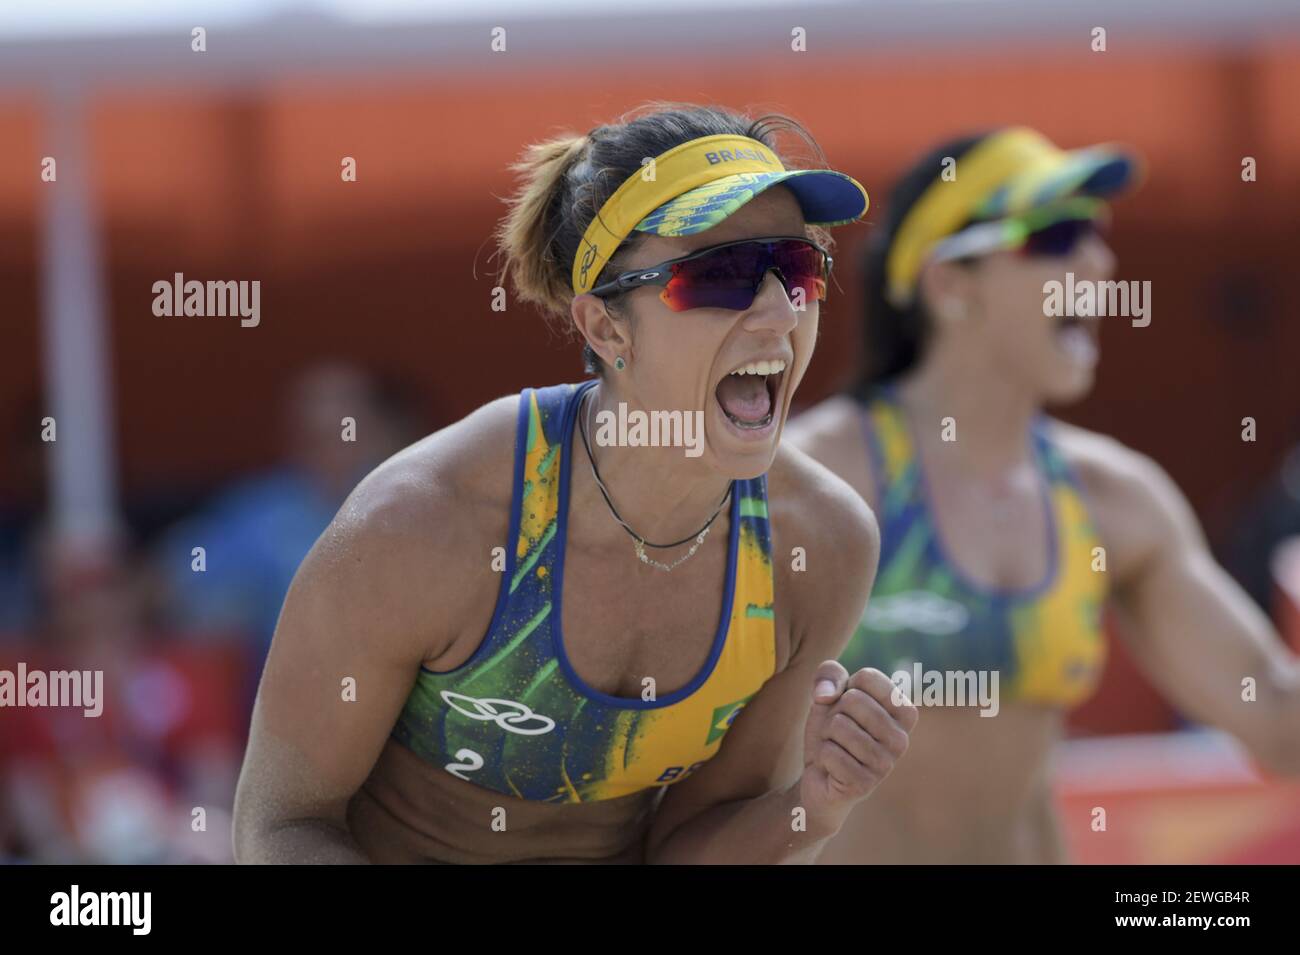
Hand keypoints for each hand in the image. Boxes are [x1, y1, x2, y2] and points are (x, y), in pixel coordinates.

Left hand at [798, 663, 917, 822]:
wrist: (820, 775)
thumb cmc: (832, 730)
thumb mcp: (829, 693)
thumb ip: (829, 674)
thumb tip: (825, 696)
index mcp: (905, 712)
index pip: (868, 677)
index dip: (845, 688)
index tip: (849, 708)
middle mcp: (901, 739)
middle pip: (852, 699)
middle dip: (834, 713)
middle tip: (839, 732)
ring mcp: (885, 764)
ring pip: (839, 726)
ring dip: (827, 735)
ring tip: (837, 748)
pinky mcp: (864, 784)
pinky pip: (829, 753)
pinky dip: (822, 757)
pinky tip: (833, 767)